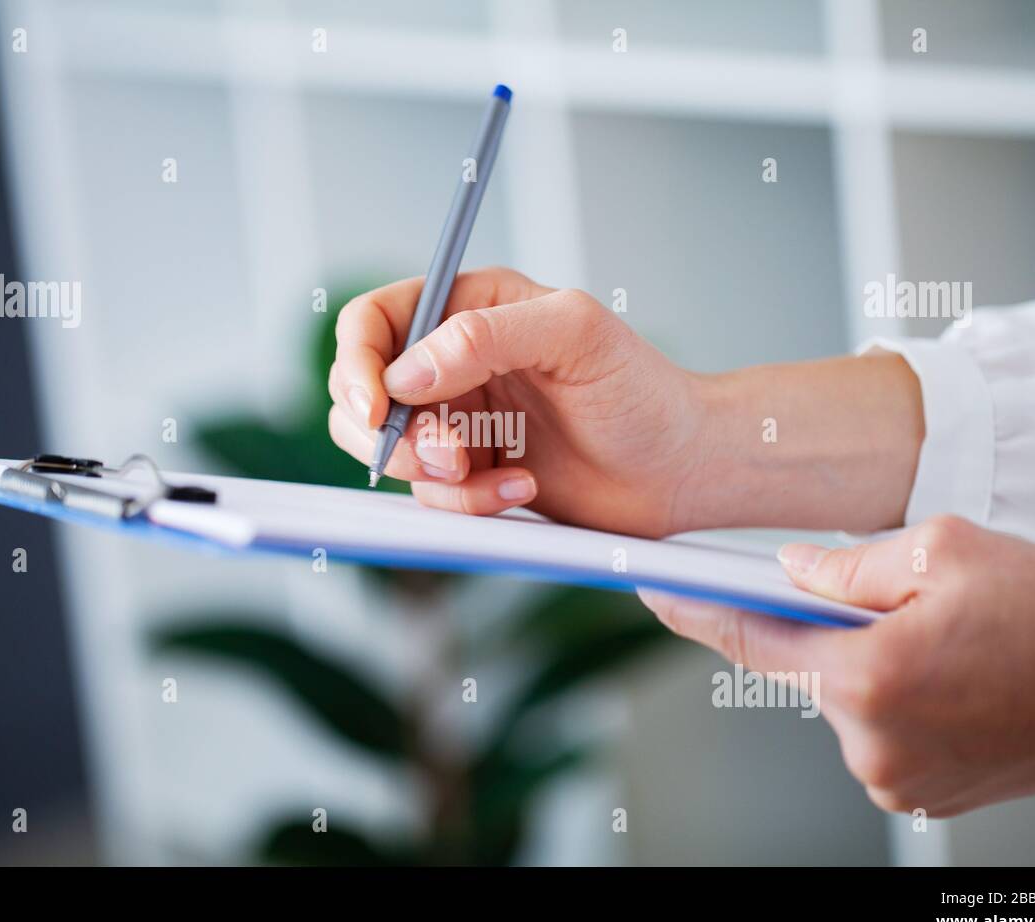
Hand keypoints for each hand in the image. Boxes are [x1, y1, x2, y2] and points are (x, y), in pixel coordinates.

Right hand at [329, 268, 927, 535]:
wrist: (677, 468)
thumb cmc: (641, 390)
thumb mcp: (573, 336)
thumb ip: (485, 337)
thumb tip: (405, 373)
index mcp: (469, 306)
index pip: (374, 320)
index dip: (356, 363)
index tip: (376, 407)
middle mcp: (452, 360)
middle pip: (364, 393)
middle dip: (396, 434)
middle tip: (452, 453)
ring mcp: (457, 419)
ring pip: (389, 451)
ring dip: (432, 472)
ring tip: (489, 472)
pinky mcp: (468, 473)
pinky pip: (430, 494)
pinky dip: (467, 501)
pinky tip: (520, 489)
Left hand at [639, 516, 1034, 815]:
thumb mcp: (947, 549)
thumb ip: (847, 561)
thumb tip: (790, 572)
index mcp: (867, 675)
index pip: (748, 638)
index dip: (693, 610)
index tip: (651, 589)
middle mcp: (869, 740)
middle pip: (801, 664)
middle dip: (825, 625)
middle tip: (888, 598)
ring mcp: (891, 777)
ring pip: (841, 695)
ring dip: (865, 660)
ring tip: (938, 639)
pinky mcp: (916, 794)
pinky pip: (873, 728)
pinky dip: (889, 695)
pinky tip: (944, 675)